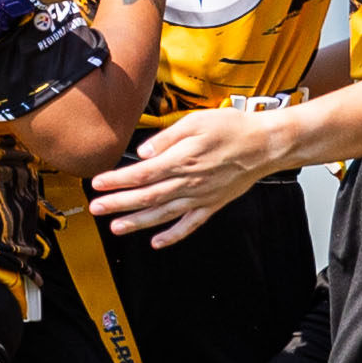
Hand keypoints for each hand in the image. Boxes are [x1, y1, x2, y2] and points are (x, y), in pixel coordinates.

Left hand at [88, 109, 290, 246]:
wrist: (265, 145)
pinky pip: (189, 224)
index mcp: (183, 160)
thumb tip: (143, 151)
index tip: (99, 184)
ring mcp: (201, 197)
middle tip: (96, 208)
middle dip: (118, 203)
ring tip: (117, 227)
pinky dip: (172, 236)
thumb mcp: (197, 121)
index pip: (142, 174)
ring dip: (138, 222)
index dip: (118, 181)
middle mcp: (189, 182)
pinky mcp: (212, 204)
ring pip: (163, 214)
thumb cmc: (233, 129)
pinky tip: (157, 242)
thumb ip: (168, 137)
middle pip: (147, 196)